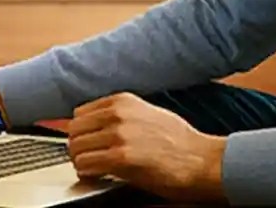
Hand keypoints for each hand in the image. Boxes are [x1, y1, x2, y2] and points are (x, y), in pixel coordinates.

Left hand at [66, 92, 227, 203]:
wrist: (201, 160)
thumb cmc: (179, 142)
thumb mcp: (146, 114)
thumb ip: (119, 116)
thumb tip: (95, 126)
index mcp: (123, 101)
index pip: (80, 113)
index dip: (82, 131)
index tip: (85, 142)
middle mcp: (118, 113)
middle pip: (74, 130)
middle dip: (77, 146)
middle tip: (86, 158)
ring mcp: (119, 134)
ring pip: (76, 147)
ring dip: (81, 160)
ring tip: (93, 167)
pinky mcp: (122, 157)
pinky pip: (87, 164)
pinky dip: (87, 172)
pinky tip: (97, 175)